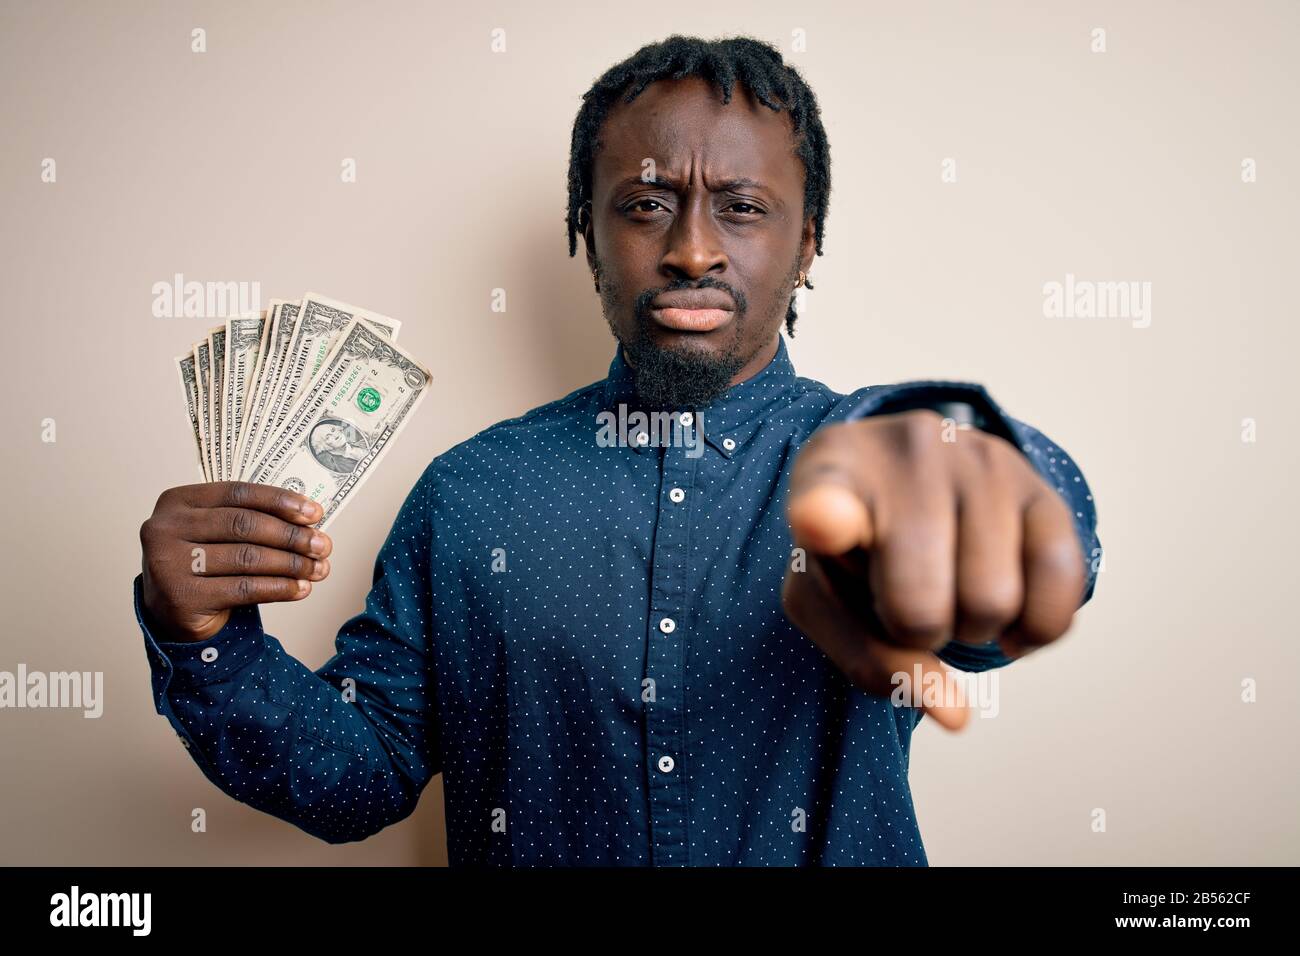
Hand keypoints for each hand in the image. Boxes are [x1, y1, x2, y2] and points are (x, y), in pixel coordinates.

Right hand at [139, 482, 332, 642]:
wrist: (173, 612)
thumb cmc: (203, 564)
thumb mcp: (216, 533)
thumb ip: (251, 520)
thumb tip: (309, 521)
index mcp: (177, 501)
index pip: (238, 493)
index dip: (280, 501)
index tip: (315, 513)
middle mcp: (165, 528)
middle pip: (244, 524)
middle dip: (291, 535)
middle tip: (323, 545)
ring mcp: (169, 564)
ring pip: (247, 558)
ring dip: (291, 564)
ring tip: (318, 569)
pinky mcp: (182, 597)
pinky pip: (243, 589)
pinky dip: (279, 588)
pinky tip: (300, 589)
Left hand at [782, 410, 1085, 729]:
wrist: (913, 480)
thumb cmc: (858, 548)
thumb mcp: (827, 599)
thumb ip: (868, 660)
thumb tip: (955, 715)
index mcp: (831, 470)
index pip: (824, 497)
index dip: (824, 518)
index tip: (819, 523)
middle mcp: (909, 447)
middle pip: (918, 603)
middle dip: (914, 632)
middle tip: (904, 601)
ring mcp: (982, 459)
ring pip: (993, 601)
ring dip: (972, 629)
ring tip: (950, 589)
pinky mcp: (1043, 485)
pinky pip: (1060, 584)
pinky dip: (1035, 628)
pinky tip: (1006, 614)